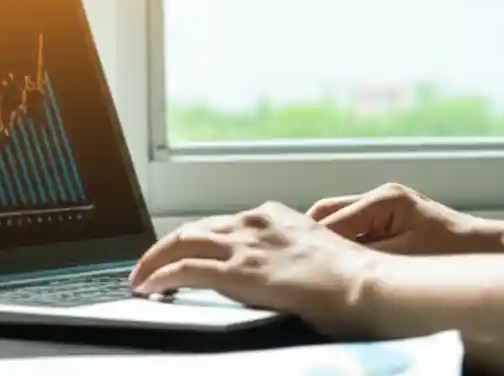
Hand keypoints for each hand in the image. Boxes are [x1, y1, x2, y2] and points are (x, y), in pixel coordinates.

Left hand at [128, 201, 384, 336]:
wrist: (364, 284)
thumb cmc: (349, 279)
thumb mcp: (311, 253)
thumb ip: (283, 256)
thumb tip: (269, 273)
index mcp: (272, 216)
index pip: (219, 224)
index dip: (193, 239)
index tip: (178, 252)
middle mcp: (254, 222)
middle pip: (194, 230)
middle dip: (165, 248)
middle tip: (147, 266)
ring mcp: (245, 244)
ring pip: (182, 243)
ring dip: (154, 261)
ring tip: (140, 278)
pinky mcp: (239, 270)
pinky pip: (186, 269)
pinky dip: (161, 275)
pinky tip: (148, 287)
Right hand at [308, 183, 503, 254]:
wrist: (488, 250)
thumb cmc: (452, 256)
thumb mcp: (404, 260)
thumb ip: (364, 256)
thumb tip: (328, 261)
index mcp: (384, 199)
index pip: (330, 219)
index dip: (310, 242)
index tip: (294, 263)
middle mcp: (380, 196)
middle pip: (327, 213)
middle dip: (310, 239)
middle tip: (297, 265)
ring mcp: (384, 205)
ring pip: (336, 220)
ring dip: (326, 243)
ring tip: (315, 267)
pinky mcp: (388, 219)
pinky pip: (353, 229)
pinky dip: (342, 245)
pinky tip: (338, 265)